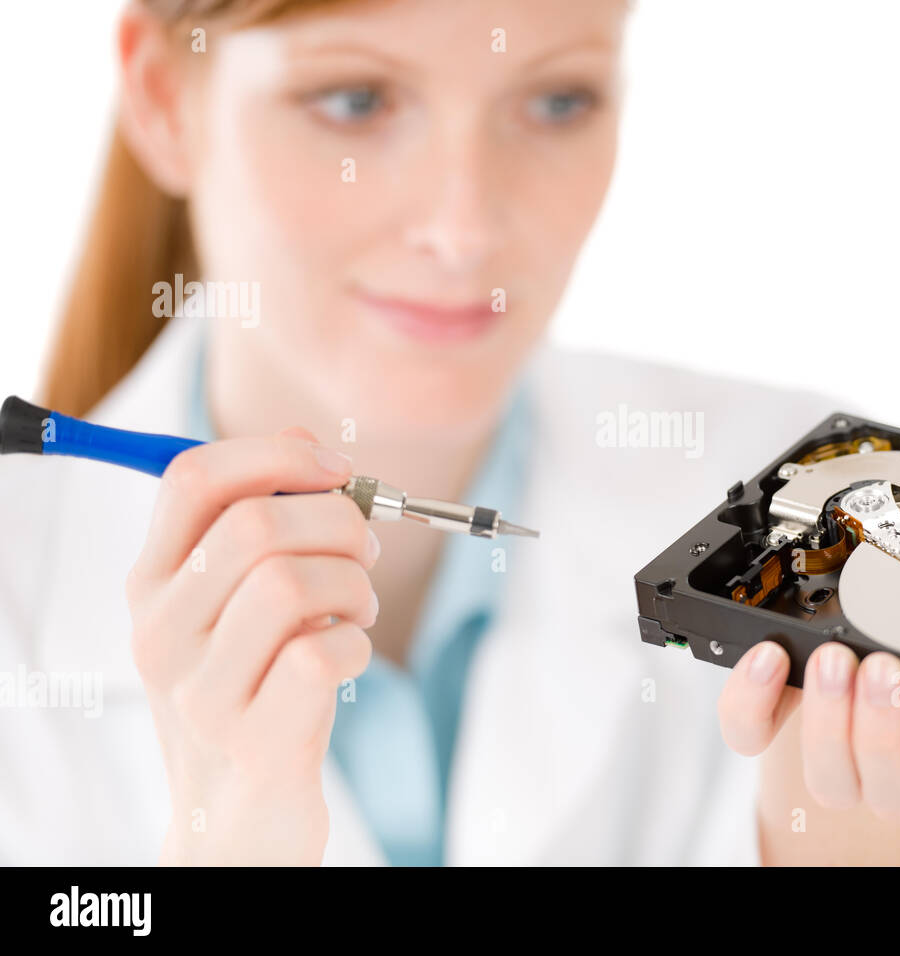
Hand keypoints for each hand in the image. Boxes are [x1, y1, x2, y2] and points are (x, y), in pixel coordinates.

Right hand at [125, 428, 378, 864]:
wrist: (236, 817)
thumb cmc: (251, 689)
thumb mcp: (235, 607)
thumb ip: (261, 527)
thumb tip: (310, 446)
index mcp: (153, 584)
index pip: (192, 478)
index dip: (275, 454)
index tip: (336, 469)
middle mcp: (162, 633)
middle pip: (255, 524)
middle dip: (339, 521)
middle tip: (366, 550)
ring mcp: (202, 692)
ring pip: (291, 582)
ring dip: (354, 584)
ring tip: (357, 610)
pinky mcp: (256, 739)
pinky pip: (325, 652)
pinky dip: (357, 643)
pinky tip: (348, 660)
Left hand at [718, 641, 899, 864]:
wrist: (838, 675)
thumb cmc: (894, 639)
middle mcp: (899, 765)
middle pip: (898, 788)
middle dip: (884, 727)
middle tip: (884, 670)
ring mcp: (836, 763)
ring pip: (831, 779)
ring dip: (828, 719)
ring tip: (830, 660)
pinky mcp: (772, 739)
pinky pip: (753, 738)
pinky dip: (755, 703)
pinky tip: (766, 660)